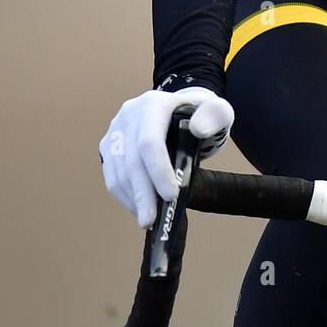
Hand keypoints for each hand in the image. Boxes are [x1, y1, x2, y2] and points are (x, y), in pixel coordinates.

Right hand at [99, 87, 233, 227]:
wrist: (180, 111)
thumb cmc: (199, 115)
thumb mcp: (216, 111)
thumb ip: (215, 116)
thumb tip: (198, 129)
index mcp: (153, 104)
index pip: (150, 141)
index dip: (158, 170)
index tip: (171, 195)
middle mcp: (129, 115)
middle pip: (131, 161)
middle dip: (142, 194)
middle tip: (151, 221)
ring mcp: (116, 130)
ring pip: (117, 171)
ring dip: (132, 199)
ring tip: (147, 219)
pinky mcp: (109, 146)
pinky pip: (111, 175)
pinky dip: (125, 195)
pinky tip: (139, 207)